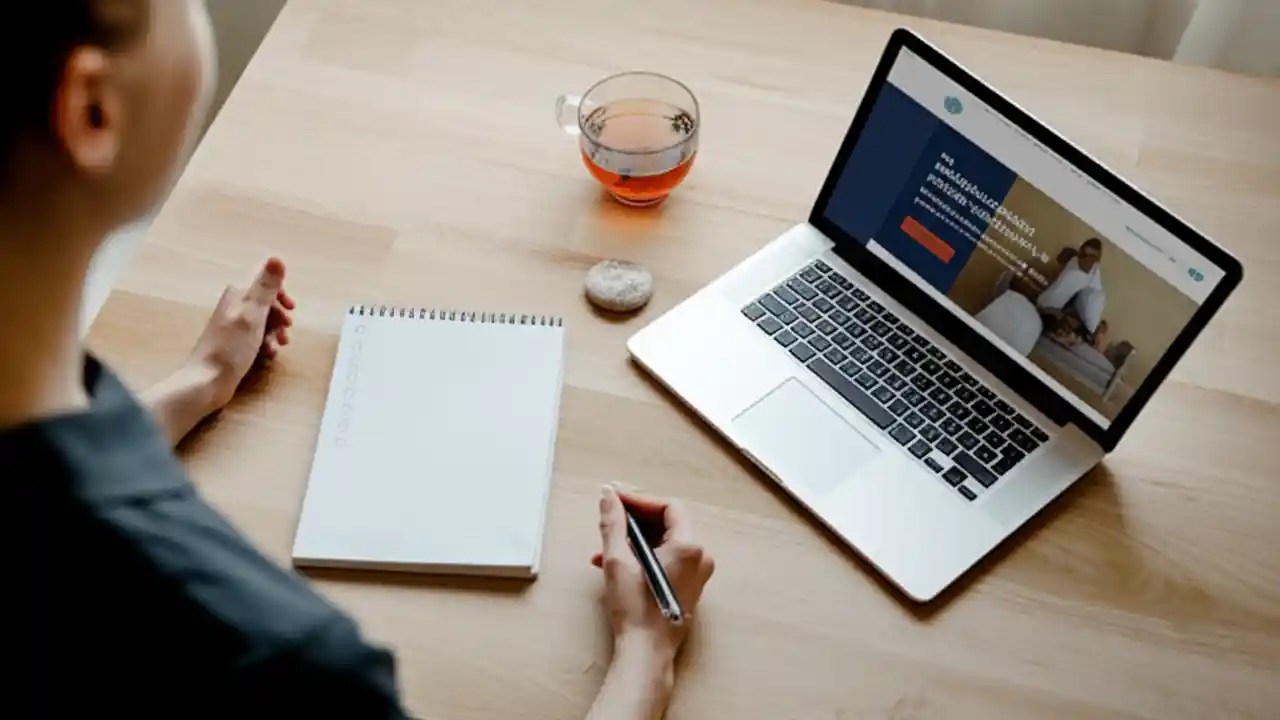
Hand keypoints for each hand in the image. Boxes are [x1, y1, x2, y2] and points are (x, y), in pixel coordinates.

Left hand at [189, 257, 295, 410]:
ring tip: (277, 346)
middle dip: (280, 316)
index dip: (281, 292)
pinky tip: (267, 355)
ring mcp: (235, 324)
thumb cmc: (231, 346)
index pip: (264, 278)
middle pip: (267, 301)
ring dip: (276, 332)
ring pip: (265, 321)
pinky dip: (266, 344)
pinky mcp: (235, 342)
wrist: (208, 380)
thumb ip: (266, 286)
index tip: (290, 308)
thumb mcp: (253, 313)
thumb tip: (277, 258)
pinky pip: (258, 337)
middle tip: (286, 330)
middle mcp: (236, 305)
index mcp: (239, 293)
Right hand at [593, 487, 714, 658]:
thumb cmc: (635, 611)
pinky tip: (617, 562)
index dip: (640, 500)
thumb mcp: (618, 561)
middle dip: (635, 519)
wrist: (646, 653)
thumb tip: (608, 497)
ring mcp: (696, 573)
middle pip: (668, 522)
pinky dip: (644, 554)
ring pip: (665, 540)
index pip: (668, 507)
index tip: (616, 500)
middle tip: (610, 518)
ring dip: (635, 539)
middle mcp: (700, 557)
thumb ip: (613, 524)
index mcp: (689, 547)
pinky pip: (667, 557)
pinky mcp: (688, 585)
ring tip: (605, 548)